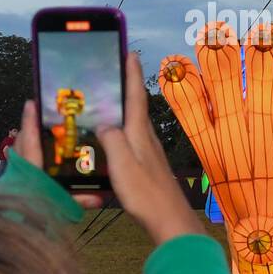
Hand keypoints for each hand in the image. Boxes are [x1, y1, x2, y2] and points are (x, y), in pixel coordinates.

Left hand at [14, 99, 102, 209]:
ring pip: (16, 152)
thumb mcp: (59, 210)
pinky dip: (24, 155)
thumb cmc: (33, 220)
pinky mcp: (10, 184)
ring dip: (25, 141)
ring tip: (39, 133)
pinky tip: (35, 158)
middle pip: (21, 143)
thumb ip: (77, 201)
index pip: (30, 141)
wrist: (10, 234)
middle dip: (28, 127)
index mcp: (31, 173)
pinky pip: (17, 163)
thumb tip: (98, 198)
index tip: (31, 103)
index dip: (30, 121)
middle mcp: (18, 171)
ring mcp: (12, 177)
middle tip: (40, 116)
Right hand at [98, 52, 201, 245]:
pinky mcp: (147, 169)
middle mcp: (146, 139)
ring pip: (131, 127)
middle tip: (111, 74)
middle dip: (123, 89)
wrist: (169, 222)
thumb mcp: (122, 164)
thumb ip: (111, 139)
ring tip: (104, 107)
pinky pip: (129, 146)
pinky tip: (110, 147)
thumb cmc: (146, 193)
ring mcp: (148, 154)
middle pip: (133, 108)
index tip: (129, 51)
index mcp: (139, 133)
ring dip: (120, 114)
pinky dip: (119, 138)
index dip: (131, 73)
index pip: (135, 96)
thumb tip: (103, 124)